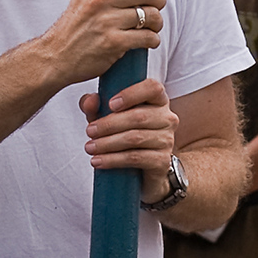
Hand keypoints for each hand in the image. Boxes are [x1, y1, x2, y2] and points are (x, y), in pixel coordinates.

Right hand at [40, 0, 165, 83]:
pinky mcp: (113, 43)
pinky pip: (148, 37)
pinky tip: (146, 41)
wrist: (56, 56)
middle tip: (156, 7)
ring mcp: (105, 21)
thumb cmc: (78, 25)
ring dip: (157, 22)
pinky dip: (153, 40)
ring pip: (152, 15)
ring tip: (150, 27)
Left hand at [79, 80, 177, 200]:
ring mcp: (167, 140)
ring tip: (90, 147)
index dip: (131, 94)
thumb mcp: (107, 117)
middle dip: (109, 124)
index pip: (152, 88)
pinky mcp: (162, 161)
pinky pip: (136, 158)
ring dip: (108, 143)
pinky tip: (99, 160)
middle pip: (139, 116)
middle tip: (90, 131)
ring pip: (135, 138)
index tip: (110, 104)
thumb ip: (96, 105)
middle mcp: (166, 118)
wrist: (140, 169)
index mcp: (157, 100)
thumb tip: (90, 100)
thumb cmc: (124, 135)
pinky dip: (113, 159)